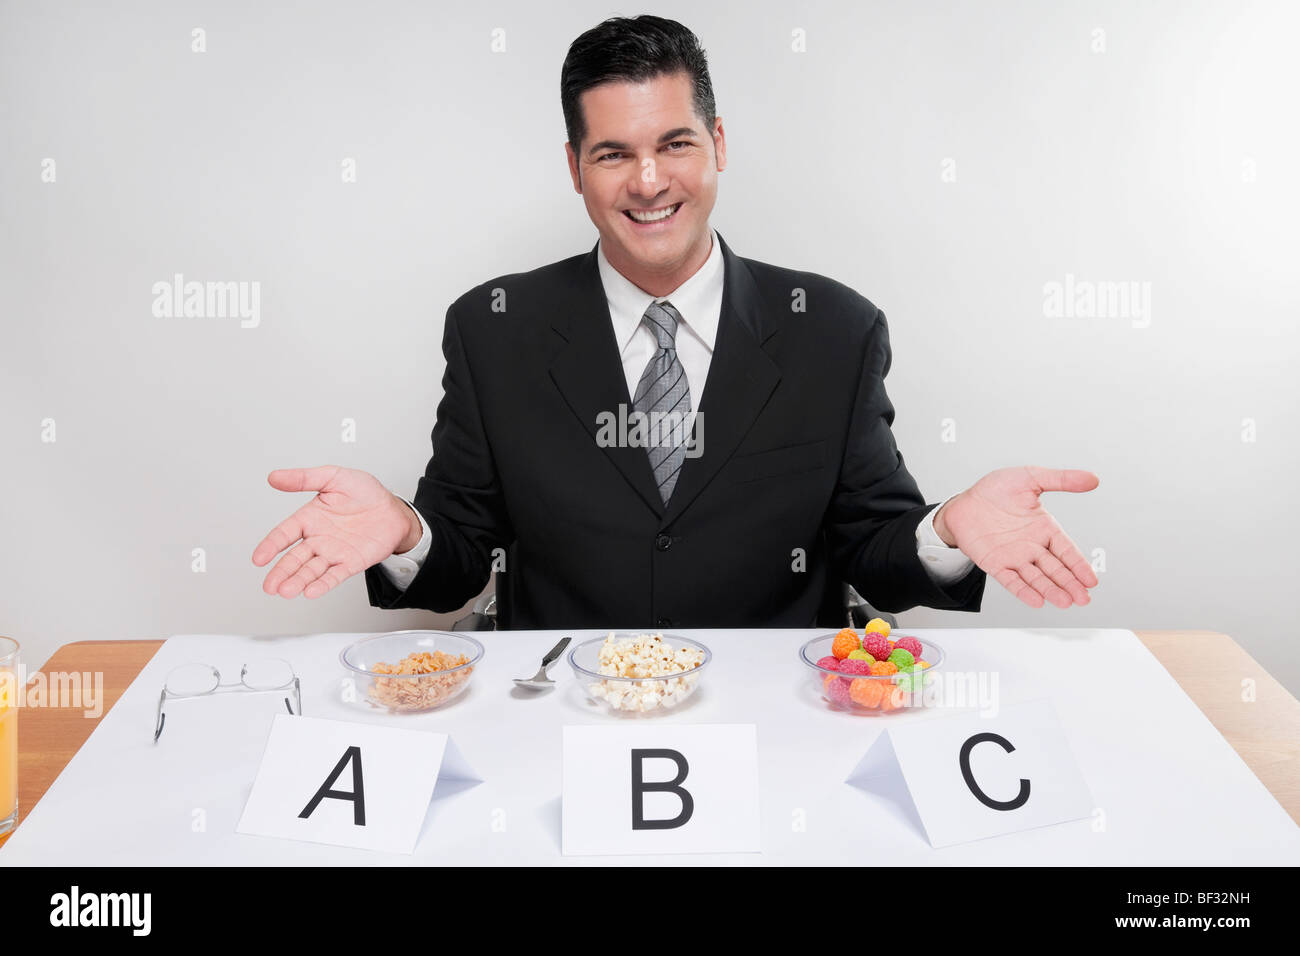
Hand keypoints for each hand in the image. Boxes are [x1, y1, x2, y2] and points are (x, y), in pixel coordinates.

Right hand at [252, 465, 418, 598]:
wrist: (394, 508)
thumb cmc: (365, 492)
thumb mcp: (334, 477)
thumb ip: (304, 479)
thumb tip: (274, 477)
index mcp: (309, 518)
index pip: (284, 533)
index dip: (271, 545)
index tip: (259, 558)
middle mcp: (318, 538)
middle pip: (294, 558)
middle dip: (281, 572)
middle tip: (269, 586)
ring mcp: (333, 553)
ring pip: (311, 570)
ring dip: (298, 581)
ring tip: (286, 590)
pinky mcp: (350, 563)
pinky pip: (334, 575)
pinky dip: (323, 584)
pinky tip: (310, 591)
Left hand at [933, 466, 1099, 608]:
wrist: (962, 501)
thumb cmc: (995, 489)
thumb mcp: (1030, 477)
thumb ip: (1061, 479)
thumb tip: (1092, 479)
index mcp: (1044, 528)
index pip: (1067, 550)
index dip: (1079, 565)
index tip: (1092, 580)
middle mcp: (1032, 546)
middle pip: (1055, 569)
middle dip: (1070, 583)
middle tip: (1084, 598)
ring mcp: (1013, 557)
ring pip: (1036, 578)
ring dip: (1050, 590)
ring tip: (1065, 602)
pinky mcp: (994, 564)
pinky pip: (1011, 580)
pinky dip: (1023, 591)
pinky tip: (1037, 601)